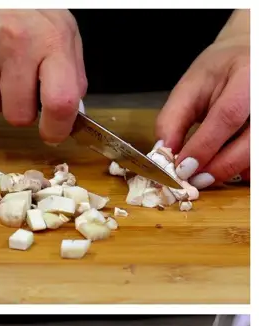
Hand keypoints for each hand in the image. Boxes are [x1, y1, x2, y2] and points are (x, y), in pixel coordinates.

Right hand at [0, 9, 86, 142]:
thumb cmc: (30, 9)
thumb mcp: (62, 31)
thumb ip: (70, 74)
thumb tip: (69, 115)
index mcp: (52, 40)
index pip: (60, 101)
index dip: (57, 128)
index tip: (53, 133)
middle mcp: (18, 43)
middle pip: (18, 116)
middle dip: (21, 109)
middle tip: (22, 87)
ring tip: (1, 70)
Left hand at [155, 10, 249, 187]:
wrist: (247, 58)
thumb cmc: (217, 73)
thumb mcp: (188, 89)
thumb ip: (171, 120)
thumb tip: (162, 155)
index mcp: (248, 75)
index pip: (227, 116)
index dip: (203, 147)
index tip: (181, 169)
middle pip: (249, 143)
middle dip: (217, 168)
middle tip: (192, 181)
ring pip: (254, 157)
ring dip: (227, 172)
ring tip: (202, 176)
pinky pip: (257, 163)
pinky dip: (239, 170)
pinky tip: (221, 167)